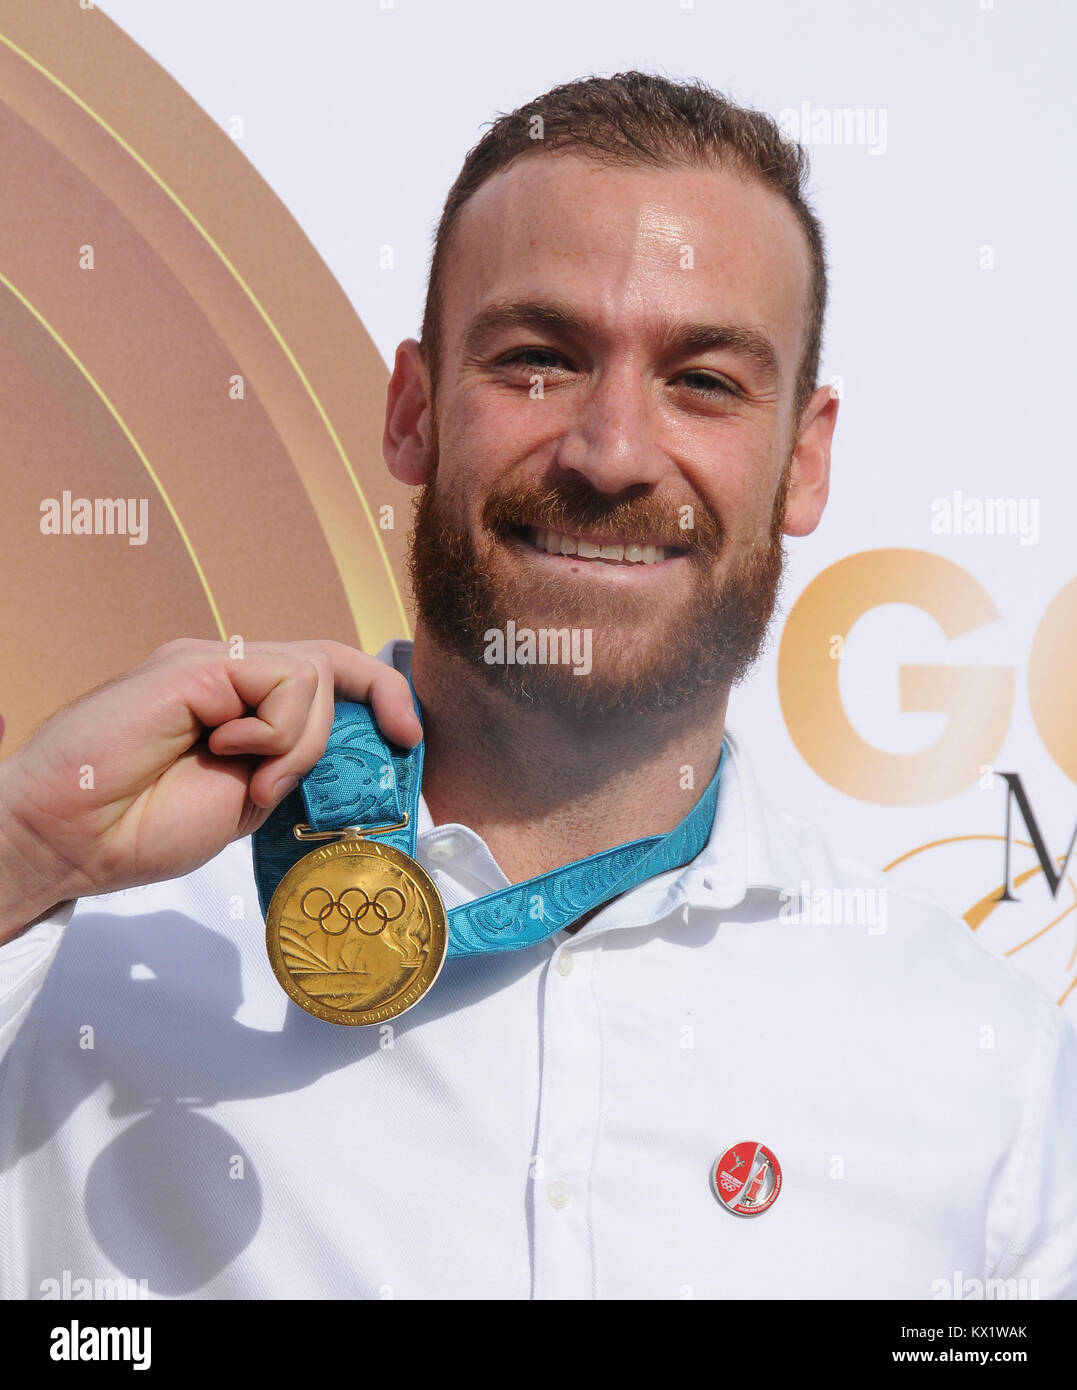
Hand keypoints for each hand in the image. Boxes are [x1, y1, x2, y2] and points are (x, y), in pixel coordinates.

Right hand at [0, 639, 420, 940]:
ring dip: (301, 744)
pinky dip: (277, 732)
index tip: (408, 736)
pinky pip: (283, 680)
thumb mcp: (247, 801)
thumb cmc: (141, 828)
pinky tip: (229, 756)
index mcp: (241, 704)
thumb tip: (350, 753)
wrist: (69, 838)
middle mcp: (230, 674)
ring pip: (314, 674)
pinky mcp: (197, 665)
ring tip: (250, 783)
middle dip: (371, 703)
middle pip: (332, 662)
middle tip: (370, 753)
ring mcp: (212, 665)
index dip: (379, 693)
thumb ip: (290, 766)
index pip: (326, 675)